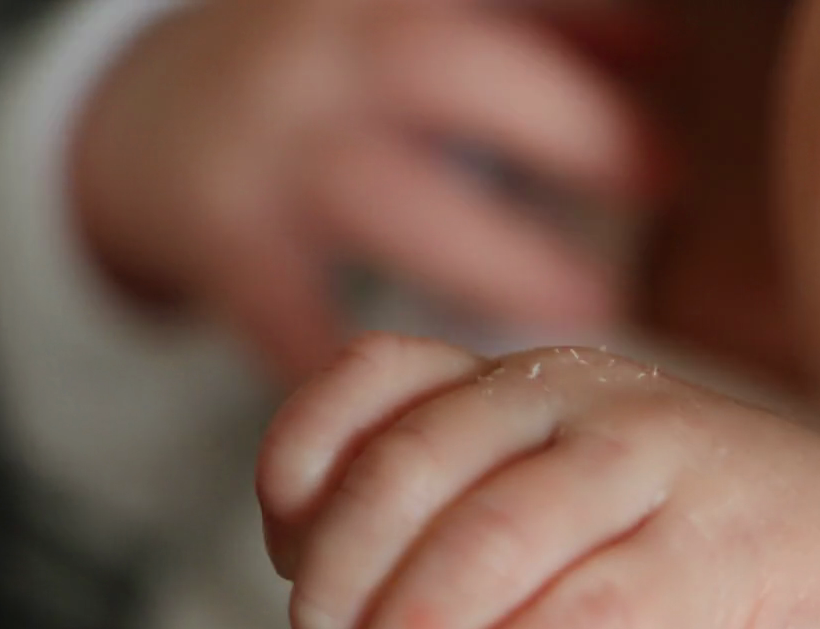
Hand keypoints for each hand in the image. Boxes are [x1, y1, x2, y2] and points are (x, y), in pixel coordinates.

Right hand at [73, 0, 665, 380]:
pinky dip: (371, 359)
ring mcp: (262, 142)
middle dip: (568, 121)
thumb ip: (523, 36)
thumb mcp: (412, 23)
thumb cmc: (333, 82)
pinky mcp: (218, 237)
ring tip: (593, 306)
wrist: (150, 120)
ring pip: (380, 197)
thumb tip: (667, 50)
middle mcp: (317, 50)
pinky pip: (293, 311)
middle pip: (443, 64)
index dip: (591, 17)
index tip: (668, 55)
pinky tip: (447, 399)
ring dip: (498, 259)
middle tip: (665, 180)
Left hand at [258, 333, 819, 628]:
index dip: (302, 480)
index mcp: (537, 383)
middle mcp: (592, 401)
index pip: (374, 383)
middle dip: (339, 591)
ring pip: (484, 543)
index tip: (291, 575)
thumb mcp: (562, 541)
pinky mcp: (725, 559)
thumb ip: (450, 559)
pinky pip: (582, 624)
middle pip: (406, 468)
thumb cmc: (699, 581)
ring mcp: (665, 467)